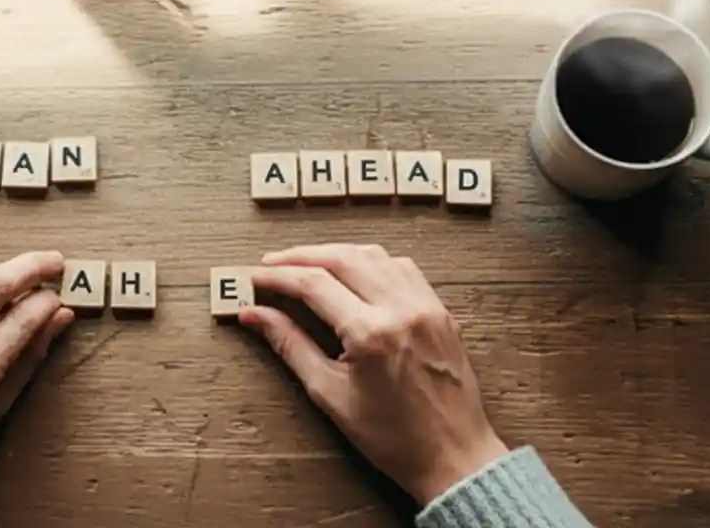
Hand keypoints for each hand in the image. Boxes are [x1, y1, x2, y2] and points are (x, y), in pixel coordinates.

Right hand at [240, 244, 506, 503]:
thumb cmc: (393, 437)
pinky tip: (353, 273)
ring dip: (335, 253)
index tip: (256, 277)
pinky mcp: (439, 309)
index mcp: (371, 333)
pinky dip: (370, 261)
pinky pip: (401, 267)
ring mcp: (425, 305)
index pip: (313, 284)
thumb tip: (255, 315)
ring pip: (372, 254)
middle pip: (341, 258)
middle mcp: (401, 309)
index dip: (278, 275)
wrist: (453, 456)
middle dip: (300, 256)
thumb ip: (290, 346)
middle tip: (271, 263)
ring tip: (306, 264)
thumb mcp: (329, 394)